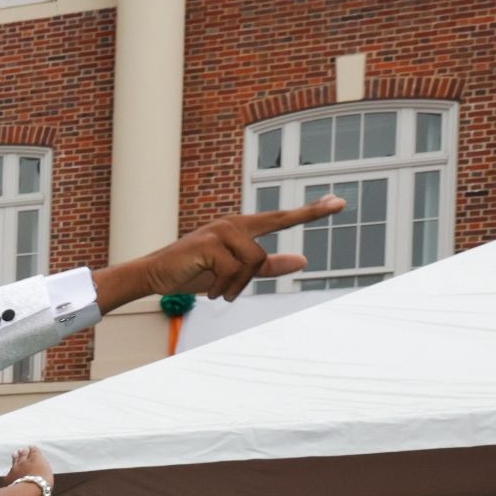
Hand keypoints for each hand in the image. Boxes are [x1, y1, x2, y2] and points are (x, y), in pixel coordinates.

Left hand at [7, 446, 50, 484]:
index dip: (33, 449)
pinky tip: (11, 470)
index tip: (31, 447)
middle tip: (21, 450)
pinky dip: (11, 469)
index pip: (34, 450)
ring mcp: (15, 468)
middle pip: (23, 454)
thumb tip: (39, 468)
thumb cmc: (43, 483)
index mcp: (36, 458)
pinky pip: (10, 471)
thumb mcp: (48, 473)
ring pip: (15, 460)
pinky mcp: (9, 476)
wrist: (29, 490)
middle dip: (23, 452)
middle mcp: (25, 461)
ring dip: (15, 457)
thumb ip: (42, 468)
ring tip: (15, 454)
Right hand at [101, 199, 337, 305]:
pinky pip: (234, 270)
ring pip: (254, 262)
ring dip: (238, 287)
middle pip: (276, 225)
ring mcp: (221, 231)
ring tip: (221, 293)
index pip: (281, 218)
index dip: (310, 212)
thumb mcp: (236, 272)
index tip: (337, 202)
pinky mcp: (209, 243)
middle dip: (306, 217)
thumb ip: (269, 266)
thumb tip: (303, 260)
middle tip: (341, 203)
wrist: (155, 276)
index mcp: (242, 228)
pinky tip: (212, 292)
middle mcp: (234, 224)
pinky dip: (225, 288)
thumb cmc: (195, 272)